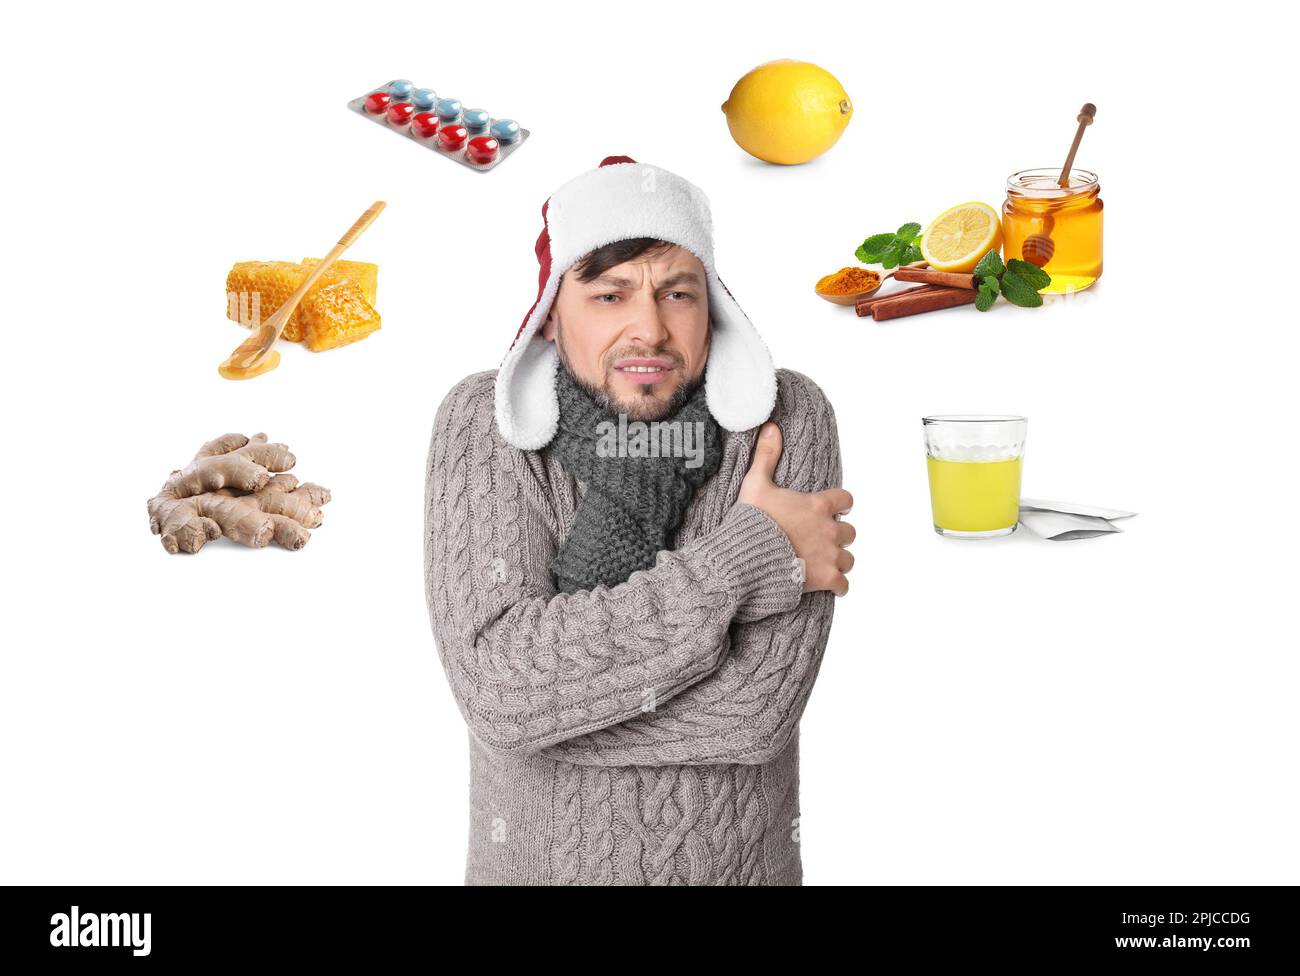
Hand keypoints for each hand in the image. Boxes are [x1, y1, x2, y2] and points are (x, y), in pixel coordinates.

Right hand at [738, 422, 854, 595]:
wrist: (747, 559)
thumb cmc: (752, 522)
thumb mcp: (756, 484)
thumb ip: (767, 456)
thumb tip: (771, 427)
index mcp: (817, 505)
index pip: (846, 500)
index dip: (842, 504)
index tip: (836, 508)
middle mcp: (829, 529)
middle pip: (849, 532)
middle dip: (838, 535)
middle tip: (822, 539)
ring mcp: (829, 555)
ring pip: (848, 559)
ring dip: (839, 560)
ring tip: (824, 563)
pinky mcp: (825, 579)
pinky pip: (843, 585)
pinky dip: (838, 586)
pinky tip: (828, 585)